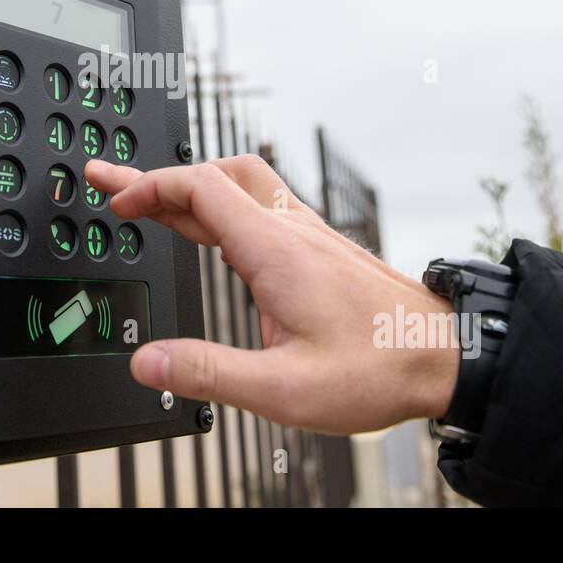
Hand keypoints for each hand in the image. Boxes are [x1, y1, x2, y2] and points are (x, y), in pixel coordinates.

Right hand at [84, 155, 459, 433]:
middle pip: (216, 173)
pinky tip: (214, 235)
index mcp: (274, 250)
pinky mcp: (321, 249)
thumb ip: (209, 373)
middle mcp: (292, 230)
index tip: (116, 201)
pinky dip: (223, 207)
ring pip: (242, 184)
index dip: (149, 186)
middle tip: (116, 184)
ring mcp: (309, 235)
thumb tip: (147, 362)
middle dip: (159, 176)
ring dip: (192, 187)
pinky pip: (263, 206)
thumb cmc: (380, 368)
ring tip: (151, 204)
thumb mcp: (284, 388)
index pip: (200, 187)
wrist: (446, 355)